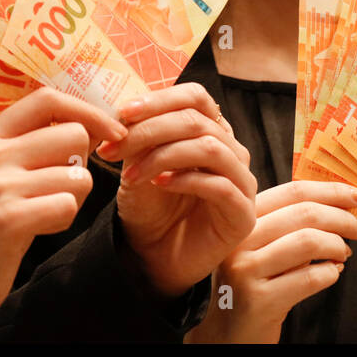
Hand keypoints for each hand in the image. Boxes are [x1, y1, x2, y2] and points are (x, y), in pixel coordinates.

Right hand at [0, 87, 126, 327]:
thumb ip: (35, 143)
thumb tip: (94, 125)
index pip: (47, 99)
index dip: (88, 111)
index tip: (113, 131)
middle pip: (75, 135)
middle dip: (80, 164)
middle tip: (57, 188)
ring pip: (78, 174)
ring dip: (72, 197)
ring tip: (41, 211)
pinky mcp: (7, 218)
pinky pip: (68, 205)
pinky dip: (62, 219)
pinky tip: (37, 227)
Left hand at [97, 83, 256, 298]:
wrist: (153, 259)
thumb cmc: (150, 209)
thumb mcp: (138, 165)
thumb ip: (140, 137)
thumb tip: (127, 112)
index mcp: (211, 132)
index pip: (196, 97)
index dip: (160, 99)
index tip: (123, 113)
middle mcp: (232, 152)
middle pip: (198, 120)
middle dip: (149, 130)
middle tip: (113, 148)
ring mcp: (242, 182)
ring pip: (210, 148)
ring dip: (163, 155)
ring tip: (131, 174)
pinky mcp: (243, 214)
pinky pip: (220, 185)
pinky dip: (185, 179)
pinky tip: (159, 185)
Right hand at [185, 180, 356, 342]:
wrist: (230, 332)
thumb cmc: (257, 284)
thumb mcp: (266, 245)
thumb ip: (294, 222)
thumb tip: (346, 202)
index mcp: (243, 218)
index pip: (294, 191)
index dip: (334, 191)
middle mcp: (239, 239)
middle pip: (305, 213)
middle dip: (344, 219)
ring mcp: (245, 269)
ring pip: (309, 241)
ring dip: (338, 246)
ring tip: (343, 255)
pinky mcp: (257, 300)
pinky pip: (310, 278)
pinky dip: (330, 274)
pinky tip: (330, 275)